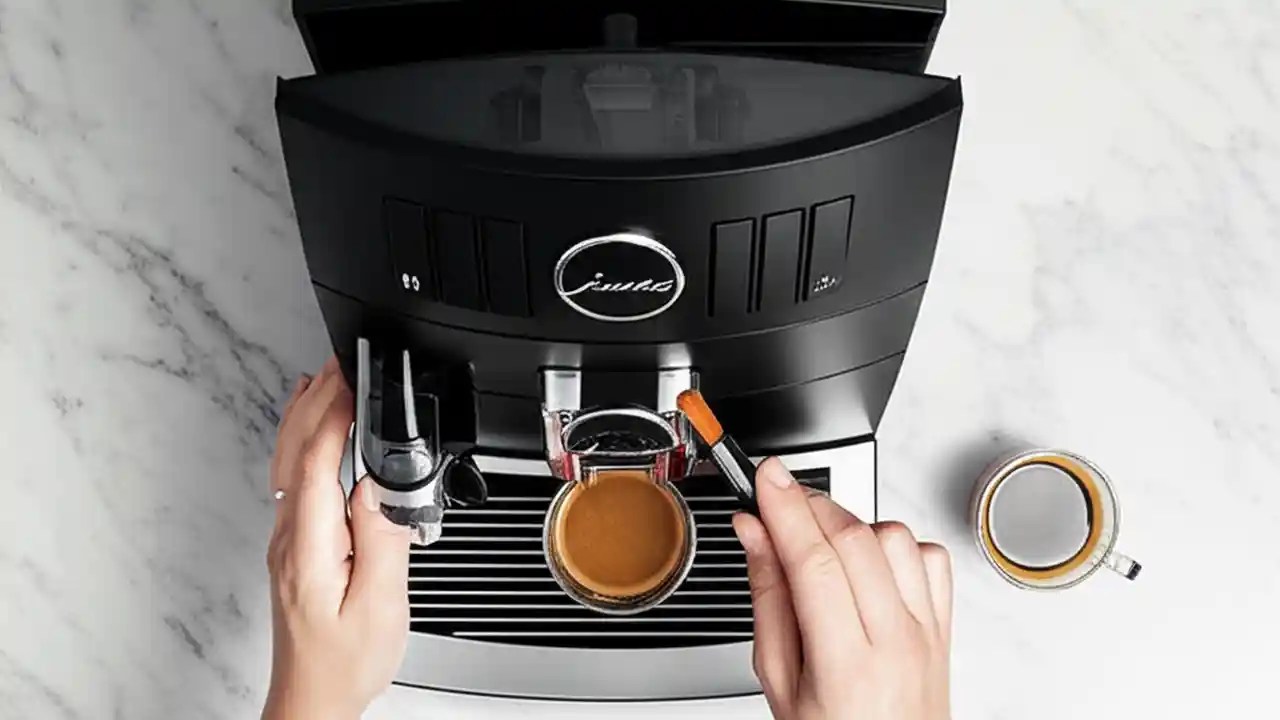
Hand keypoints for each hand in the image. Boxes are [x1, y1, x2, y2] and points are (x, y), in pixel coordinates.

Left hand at [263, 358, 412, 719]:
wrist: (312, 699)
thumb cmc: (344, 662)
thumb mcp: (379, 603)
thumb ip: (379, 539)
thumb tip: (379, 485)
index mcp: (309, 544)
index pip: (317, 460)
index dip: (334, 413)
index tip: (351, 380)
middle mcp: (289, 537)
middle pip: (293, 452)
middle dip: (314, 401)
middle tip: (339, 364)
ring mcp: (287, 541)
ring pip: (287, 463)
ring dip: (304, 417)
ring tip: (323, 383)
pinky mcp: (294, 549)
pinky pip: (292, 481)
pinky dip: (303, 445)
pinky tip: (314, 438)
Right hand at [733, 458, 952, 719]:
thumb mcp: (778, 679)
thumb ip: (767, 598)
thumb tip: (754, 533)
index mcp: (846, 667)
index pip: (815, 563)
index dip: (787, 510)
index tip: (766, 477)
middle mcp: (897, 644)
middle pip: (855, 540)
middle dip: (810, 506)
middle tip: (778, 504)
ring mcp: (928, 632)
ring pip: (895, 537)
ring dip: (852, 525)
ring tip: (821, 546)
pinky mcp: (946, 624)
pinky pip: (929, 556)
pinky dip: (896, 545)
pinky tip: (868, 564)